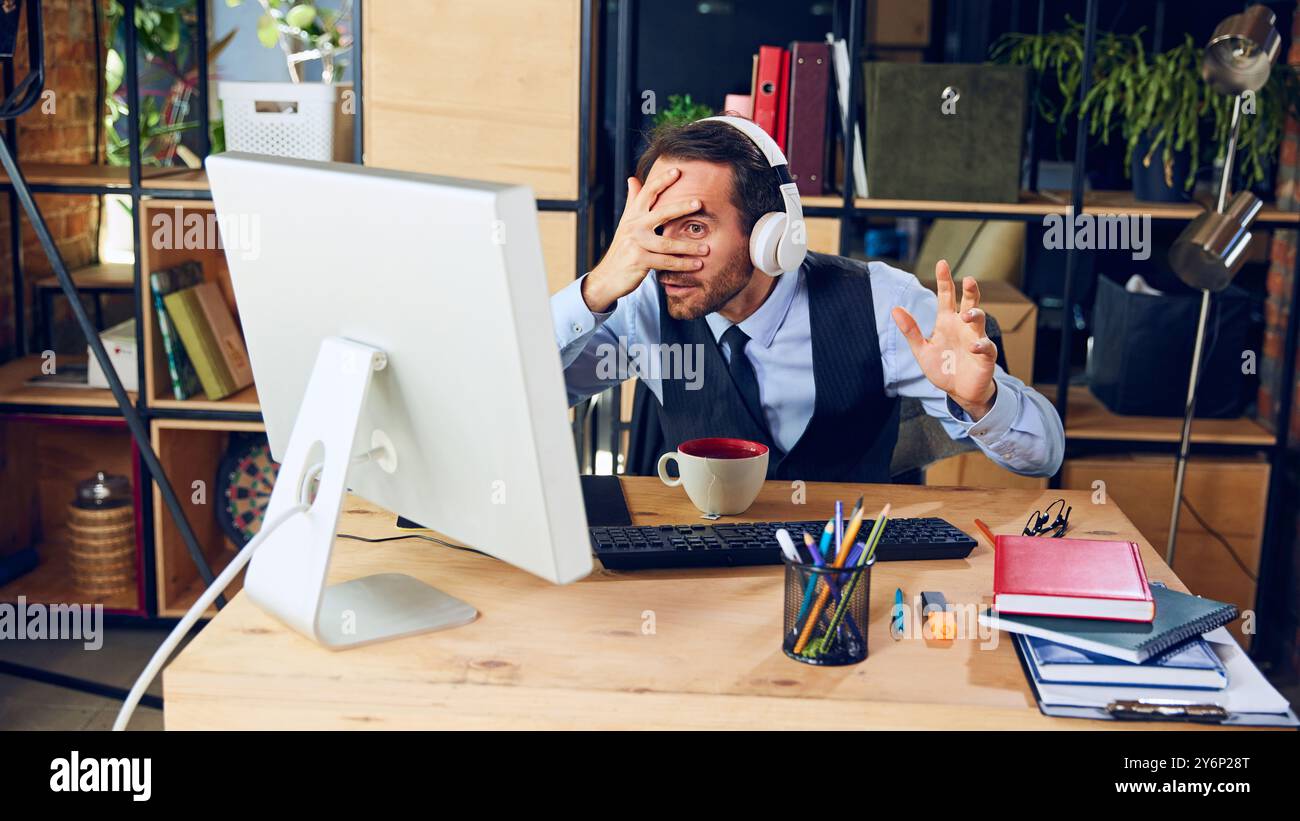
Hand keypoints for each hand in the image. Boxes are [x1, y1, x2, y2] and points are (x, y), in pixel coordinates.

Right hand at [582, 167, 709, 312]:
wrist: (608, 276)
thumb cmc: (622, 248)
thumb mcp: (626, 223)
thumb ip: (632, 202)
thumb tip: (632, 178)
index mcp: (632, 215)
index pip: (647, 192)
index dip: (662, 180)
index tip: (677, 171)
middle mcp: (633, 226)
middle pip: (661, 213)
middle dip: (681, 207)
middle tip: (699, 203)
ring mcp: (635, 243)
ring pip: (667, 243)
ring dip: (688, 247)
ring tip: (706, 248)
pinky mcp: (639, 260)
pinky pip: (666, 262)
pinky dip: (682, 264)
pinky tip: (696, 265)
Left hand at [892, 260, 998, 419]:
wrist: (959, 391)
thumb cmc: (942, 367)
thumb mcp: (922, 349)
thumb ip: (911, 330)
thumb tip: (895, 309)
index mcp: (947, 322)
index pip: (946, 297)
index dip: (944, 280)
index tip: (942, 263)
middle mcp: (963, 327)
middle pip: (970, 302)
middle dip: (970, 290)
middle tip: (968, 280)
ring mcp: (976, 339)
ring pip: (980, 320)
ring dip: (975, 315)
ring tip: (967, 315)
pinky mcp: (985, 356)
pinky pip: (986, 347)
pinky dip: (981, 346)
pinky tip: (974, 347)